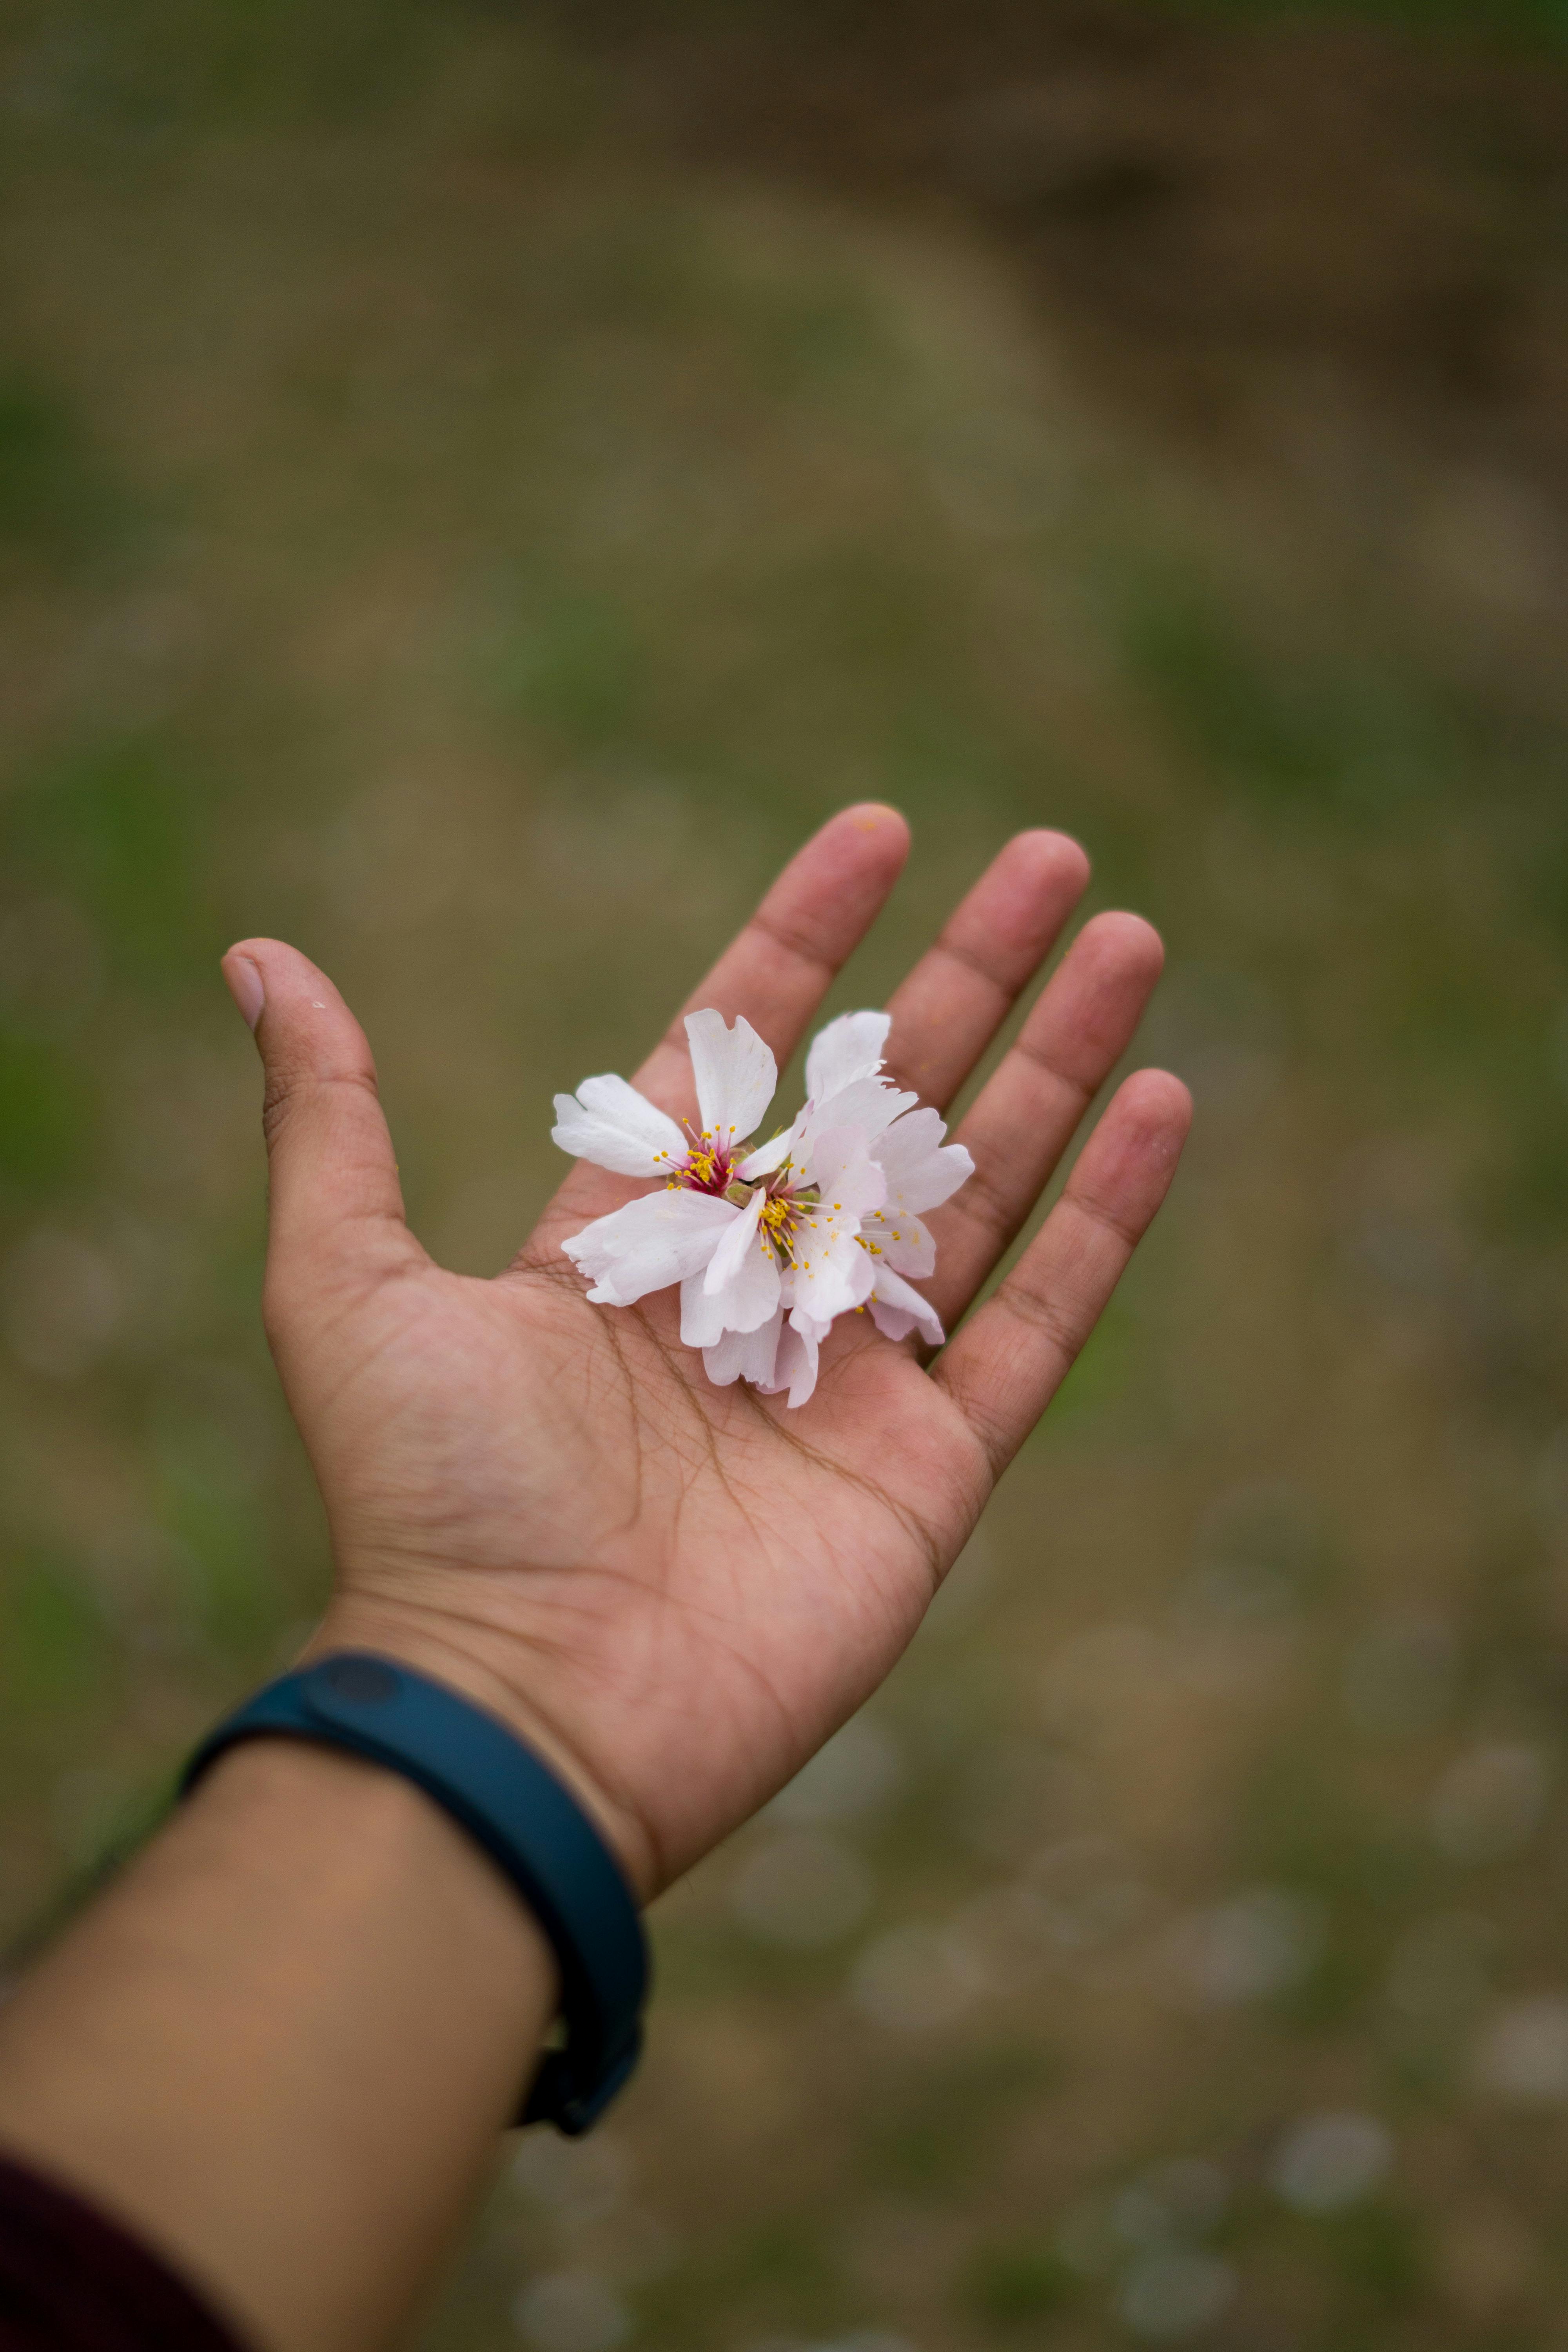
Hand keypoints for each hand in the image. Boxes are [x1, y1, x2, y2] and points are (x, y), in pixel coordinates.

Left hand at [223, 807, 1189, 1898]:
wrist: (522, 1706)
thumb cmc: (427, 1502)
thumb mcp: (346, 1284)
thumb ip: (329, 1120)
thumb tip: (259, 960)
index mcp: (637, 1239)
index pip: (743, 1052)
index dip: (809, 939)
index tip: (876, 831)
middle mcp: (755, 1292)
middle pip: (886, 1098)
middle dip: (971, 975)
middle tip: (1051, 856)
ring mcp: (854, 1378)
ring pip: (984, 1184)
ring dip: (1062, 1061)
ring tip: (1130, 938)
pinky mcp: (931, 1467)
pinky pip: (1039, 1319)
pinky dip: (1106, 1215)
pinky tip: (1160, 1102)